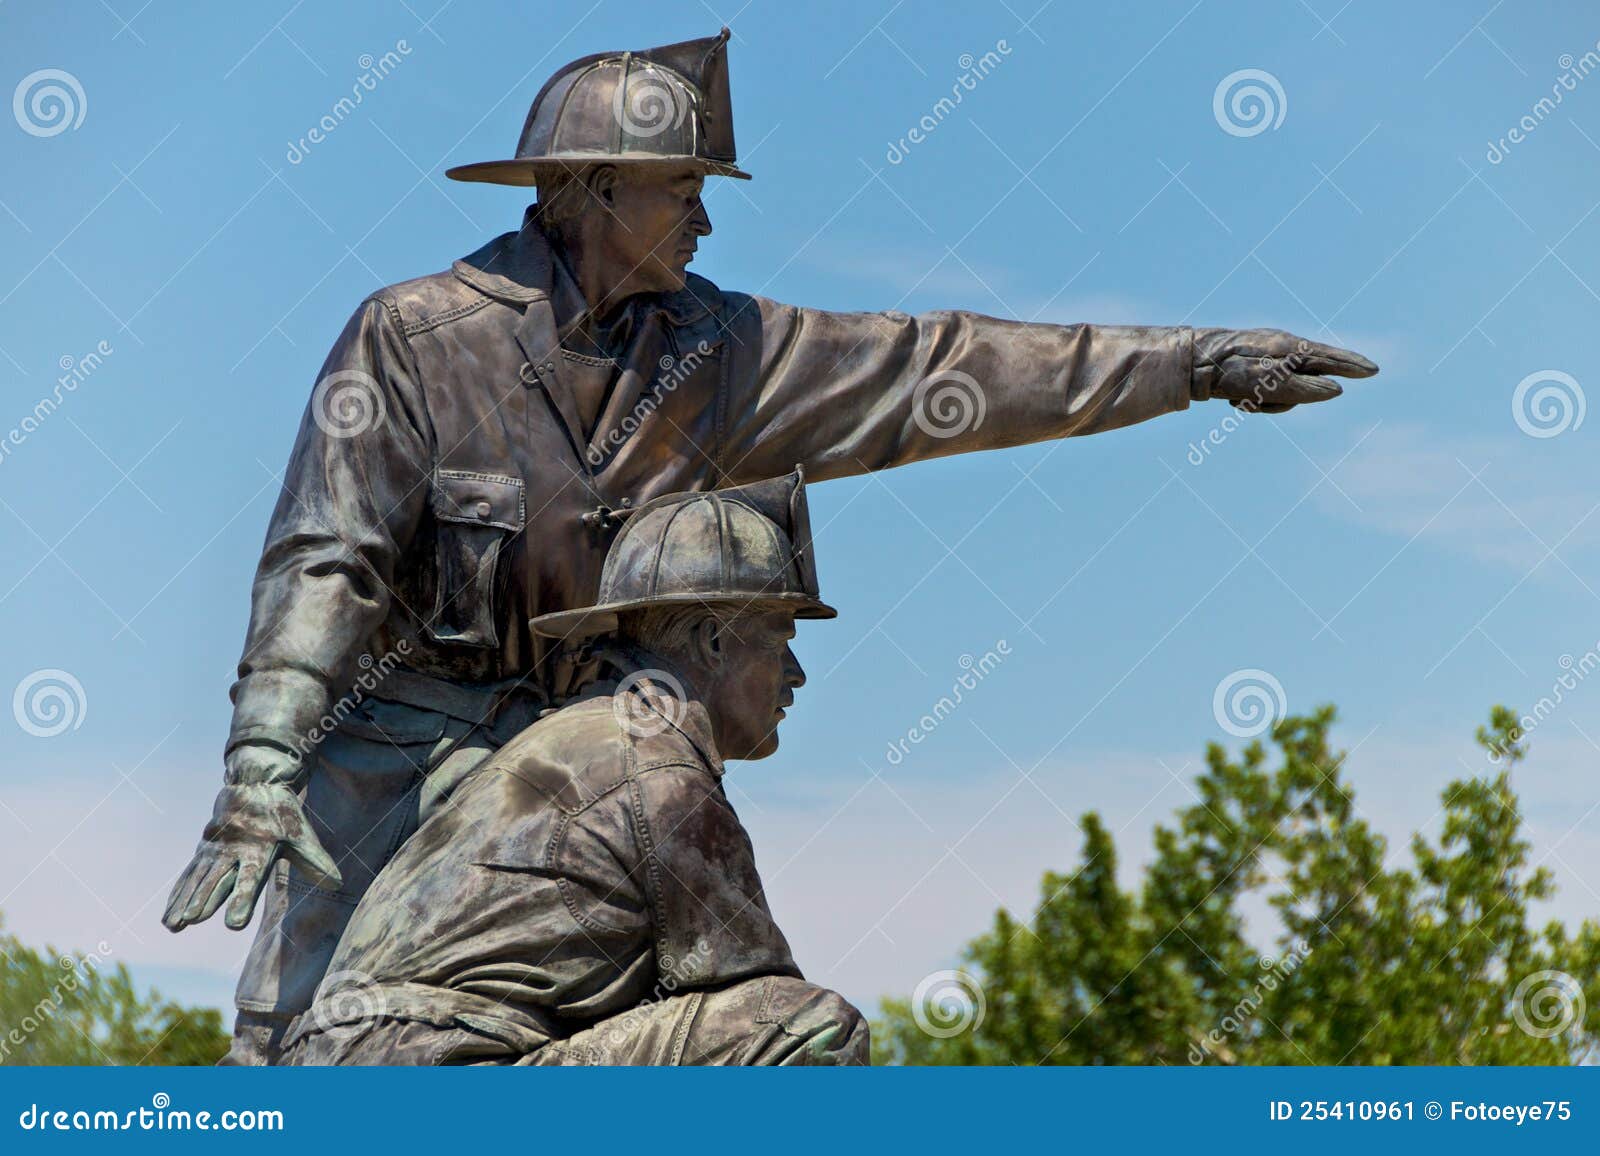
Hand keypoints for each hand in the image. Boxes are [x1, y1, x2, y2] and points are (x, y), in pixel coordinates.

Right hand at [162, 758, 340, 931]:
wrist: (255, 782)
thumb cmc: (283, 814)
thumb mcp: (301, 835)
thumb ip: (314, 861)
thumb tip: (338, 884)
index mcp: (258, 849)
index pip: (250, 879)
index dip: (242, 900)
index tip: (234, 923)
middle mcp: (233, 849)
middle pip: (216, 878)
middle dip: (203, 900)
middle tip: (190, 920)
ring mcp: (215, 849)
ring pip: (197, 878)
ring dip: (185, 901)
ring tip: (174, 925)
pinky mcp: (204, 849)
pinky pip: (189, 873)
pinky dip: (178, 893)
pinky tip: (169, 913)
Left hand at [1192, 328, 1377, 412]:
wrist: (1192, 363)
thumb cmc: (1234, 371)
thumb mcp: (1274, 383)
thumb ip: (1307, 388)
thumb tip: (1336, 391)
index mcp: (1292, 348)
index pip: (1331, 358)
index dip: (1352, 366)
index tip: (1374, 370)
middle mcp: (1283, 350)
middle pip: (1308, 380)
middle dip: (1286, 400)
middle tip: (1255, 401)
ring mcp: (1268, 358)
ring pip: (1287, 392)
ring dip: (1269, 405)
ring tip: (1243, 403)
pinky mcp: (1253, 369)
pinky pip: (1267, 393)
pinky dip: (1255, 402)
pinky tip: (1235, 402)